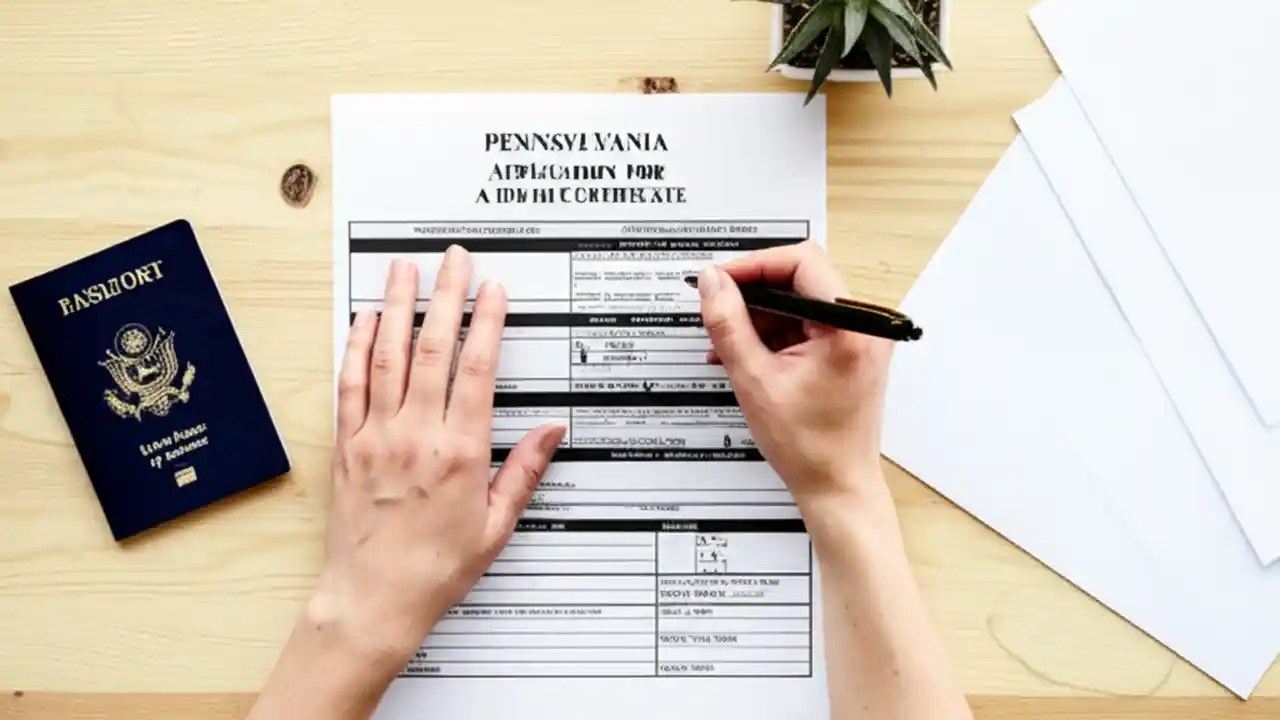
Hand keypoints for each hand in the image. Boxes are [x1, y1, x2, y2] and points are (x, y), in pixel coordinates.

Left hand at [314, 247, 564, 667]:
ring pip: (388, 355)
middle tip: (453, 260)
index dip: (486, 322)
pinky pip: (350, 385)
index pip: (476, 370)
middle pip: (433, 348)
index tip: (492, 291)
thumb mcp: (496, 525)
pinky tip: (366, 320)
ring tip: (405, 269)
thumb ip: (523, 471)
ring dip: (398, 306)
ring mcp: (377, 437)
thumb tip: (551, 432)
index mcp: (459, 453)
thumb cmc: (434, 570)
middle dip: (445, 296)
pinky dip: (357, 347)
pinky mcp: (347, 446)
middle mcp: (415, 436)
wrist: (373, 600)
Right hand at [698, 242, 892, 515]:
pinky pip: (807, 323)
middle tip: (717, 307)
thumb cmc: (809, 448)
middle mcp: (864, 325)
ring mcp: (860, 337)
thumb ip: (728, 324)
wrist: (837, 486)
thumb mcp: (754, 380)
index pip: (801, 261)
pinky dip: (775, 332)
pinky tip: (746, 352)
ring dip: (760, 315)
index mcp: (849, 326)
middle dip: (753, 292)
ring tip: (726, 342)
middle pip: (800, 277)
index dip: (753, 264)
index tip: (721, 279)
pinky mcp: (851, 350)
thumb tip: (713, 283)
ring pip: (800, 300)